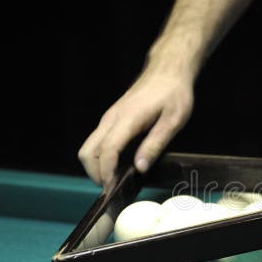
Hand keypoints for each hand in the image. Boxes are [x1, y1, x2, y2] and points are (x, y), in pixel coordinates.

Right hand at [78, 63, 192, 190]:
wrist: (167, 71)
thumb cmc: (173, 94)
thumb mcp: (173, 121)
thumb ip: (155, 145)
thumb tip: (139, 168)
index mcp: (128, 119)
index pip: (107, 150)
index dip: (107, 172)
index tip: (112, 189)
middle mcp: (112, 118)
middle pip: (88, 152)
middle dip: (95, 174)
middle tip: (112, 189)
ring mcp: (109, 118)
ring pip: (89, 147)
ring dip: (95, 166)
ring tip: (113, 180)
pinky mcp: (111, 119)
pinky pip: (97, 141)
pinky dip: (100, 157)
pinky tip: (116, 166)